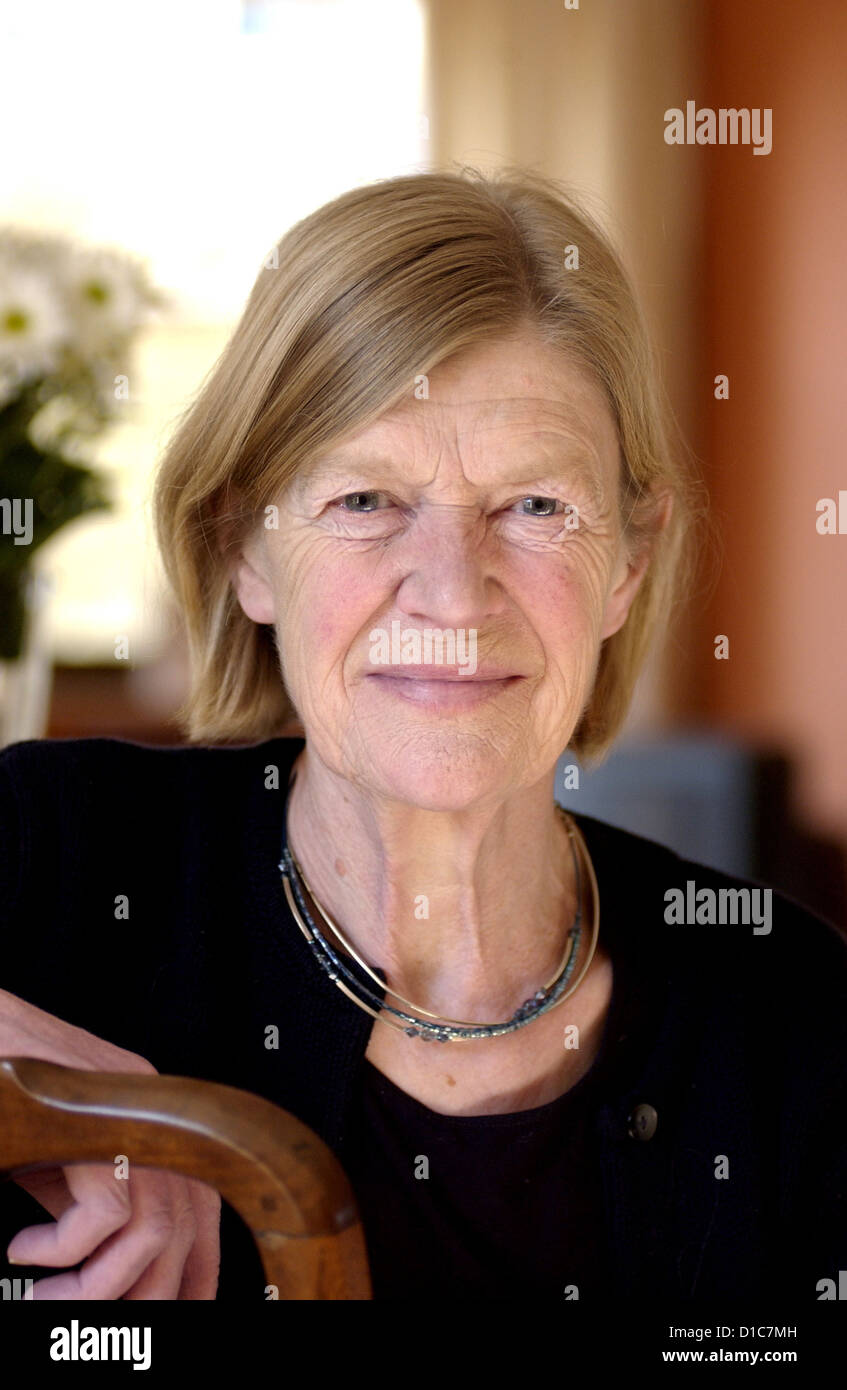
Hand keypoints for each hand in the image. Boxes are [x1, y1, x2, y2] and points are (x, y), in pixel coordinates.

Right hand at [1, 988, 220, 1298]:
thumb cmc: (2, 1097)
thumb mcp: (57, 1169)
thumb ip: (89, 1218)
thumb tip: (108, 1291)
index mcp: (153, 1123)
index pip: (201, 1212)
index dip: (196, 1277)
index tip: (179, 1316)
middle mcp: (152, 1112)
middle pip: (184, 1230)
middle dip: (144, 1300)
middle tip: (80, 1326)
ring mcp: (125, 1110)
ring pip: (151, 1232)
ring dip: (94, 1290)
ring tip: (43, 1302)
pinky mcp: (90, 1117)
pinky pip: (103, 1213)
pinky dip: (61, 1252)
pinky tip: (20, 1251)